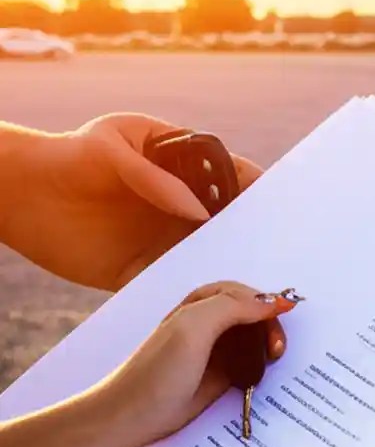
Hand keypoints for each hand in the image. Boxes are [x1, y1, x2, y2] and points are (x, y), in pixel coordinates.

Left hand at [0, 282, 294, 446]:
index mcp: (203, 303)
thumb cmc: (159, 369)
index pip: (248, 293)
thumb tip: (276, 301)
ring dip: (270, 345)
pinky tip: (268, 373)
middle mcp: (212, 322)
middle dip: (272, 326)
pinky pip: (250, 362)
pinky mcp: (221, 374)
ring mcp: (216, 349)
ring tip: (275, 361)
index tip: (286, 318)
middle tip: (278, 349)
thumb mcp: (194, 327)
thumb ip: (234, 306)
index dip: (268, 303)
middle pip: (256, 314)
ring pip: (255, 338)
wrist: (131, 416)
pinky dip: (263, 365)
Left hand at [1, 113, 261, 290]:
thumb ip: (156, 177)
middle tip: (276, 248)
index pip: (231, 176)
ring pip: (206, 255)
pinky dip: (189, 292)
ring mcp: (161, 239)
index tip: (277, 203)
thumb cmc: (70, 154)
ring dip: (226, 266)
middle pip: (229, 221)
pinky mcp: (138, 269)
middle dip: (253, 232)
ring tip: (250, 281)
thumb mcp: (114, 145)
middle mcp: (179, 207)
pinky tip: (206, 301)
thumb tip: (198, 212)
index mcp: (182, 170)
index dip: (256, 188)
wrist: (21, 192)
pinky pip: (172, 283)